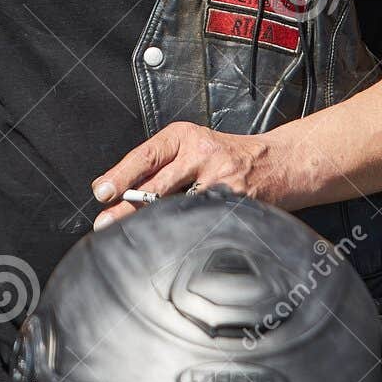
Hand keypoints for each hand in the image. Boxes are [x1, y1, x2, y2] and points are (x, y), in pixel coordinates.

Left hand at [89, 121, 291, 230]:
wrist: (279, 162)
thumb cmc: (225, 155)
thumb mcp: (192, 146)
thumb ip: (160, 164)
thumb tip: (116, 190)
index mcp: (183, 136)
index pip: (145, 156)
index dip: (121, 176)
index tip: (102, 192)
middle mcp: (201, 154)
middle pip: (156, 185)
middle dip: (127, 208)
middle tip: (105, 223)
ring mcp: (220, 179)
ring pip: (176, 206)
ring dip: (152, 225)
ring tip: (132, 239)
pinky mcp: (236, 202)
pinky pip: (202, 220)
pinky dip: (183, 233)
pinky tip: (169, 245)